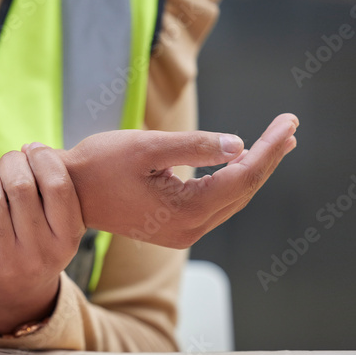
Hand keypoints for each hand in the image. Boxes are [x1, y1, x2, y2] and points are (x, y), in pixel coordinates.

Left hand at [0, 147, 85, 335]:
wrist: (15, 301)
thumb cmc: (38, 248)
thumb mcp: (60, 231)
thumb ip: (54, 195)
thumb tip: (30, 150)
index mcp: (66, 240)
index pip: (58, 185)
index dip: (43, 157)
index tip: (31, 149)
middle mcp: (39, 253)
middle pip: (21, 186)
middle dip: (10, 162)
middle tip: (7, 160)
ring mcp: (5, 262)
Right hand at [59, 113, 298, 248]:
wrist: (66, 193)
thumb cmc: (100, 164)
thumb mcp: (147, 146)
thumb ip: (195, 146)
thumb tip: (240, 145)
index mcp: (186, 211)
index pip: (243, 177)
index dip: (269, 148)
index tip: (288, 122)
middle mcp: (189, 229)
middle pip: (243, 190)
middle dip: (268, 157)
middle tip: (289, 127)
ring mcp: (182, 233)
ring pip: (231, 198)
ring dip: (254, 169)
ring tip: (277, 143)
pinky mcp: (174, 227)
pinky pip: (215, 203)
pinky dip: (233, 181)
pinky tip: (242, 162)